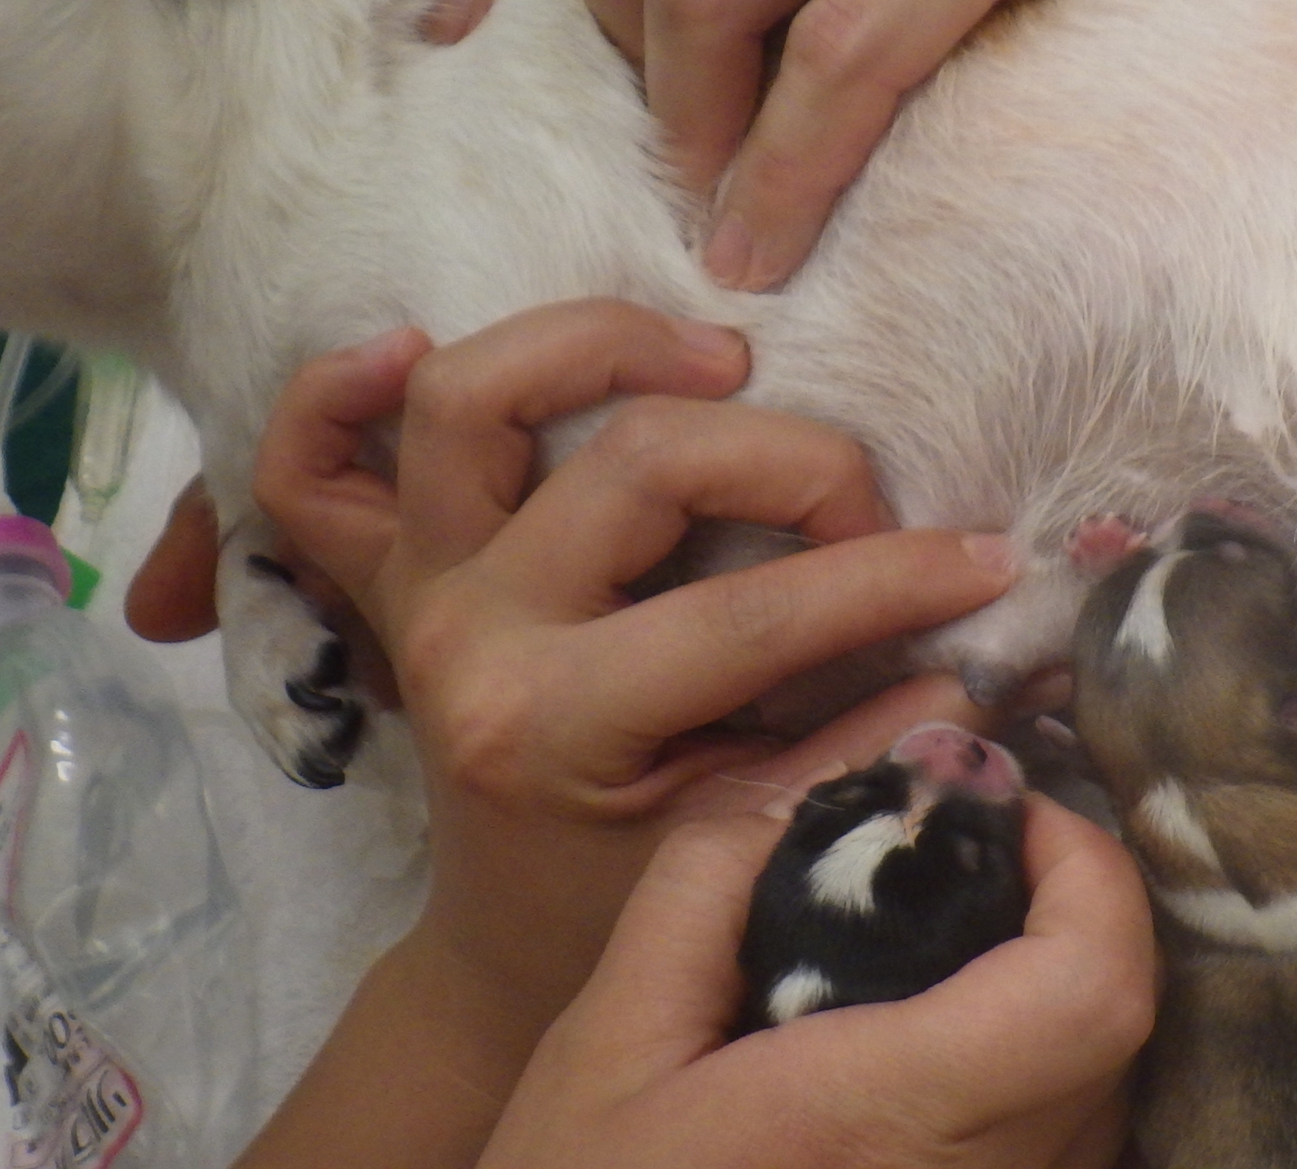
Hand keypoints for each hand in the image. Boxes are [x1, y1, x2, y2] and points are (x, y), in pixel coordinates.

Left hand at [252, 301, 1018, 1037]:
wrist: (504, 951)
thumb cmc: (633, 906)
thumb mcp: (752, 843)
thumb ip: (860, 746)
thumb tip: (978, 650)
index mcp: (552, 724)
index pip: (745, 614)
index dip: (888, 577)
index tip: (986, 563)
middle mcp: (468, 636)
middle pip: (630, 461)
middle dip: (788, 460)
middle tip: (860, 504)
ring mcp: (416, 592)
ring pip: (466, 401)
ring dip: (592, 345)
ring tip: (715, 363)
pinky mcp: (388, 573)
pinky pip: (311, 461)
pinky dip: (338, 391)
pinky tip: (405, 349)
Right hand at [482, 793, 1156, 1168]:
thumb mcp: (606, 1041)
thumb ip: (712, 884)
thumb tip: (831, 777)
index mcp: (885, 1122)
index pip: (1093, 990)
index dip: (1088, 875)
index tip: (1004, 819)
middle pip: (1116, 1030)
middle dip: (1069, 915)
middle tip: (967, 860)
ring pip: (1101, 1094)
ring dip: (1054, 997)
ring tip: (937, 954)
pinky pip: (1060, 1150)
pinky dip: (1028, 1075)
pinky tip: (925, 1048)